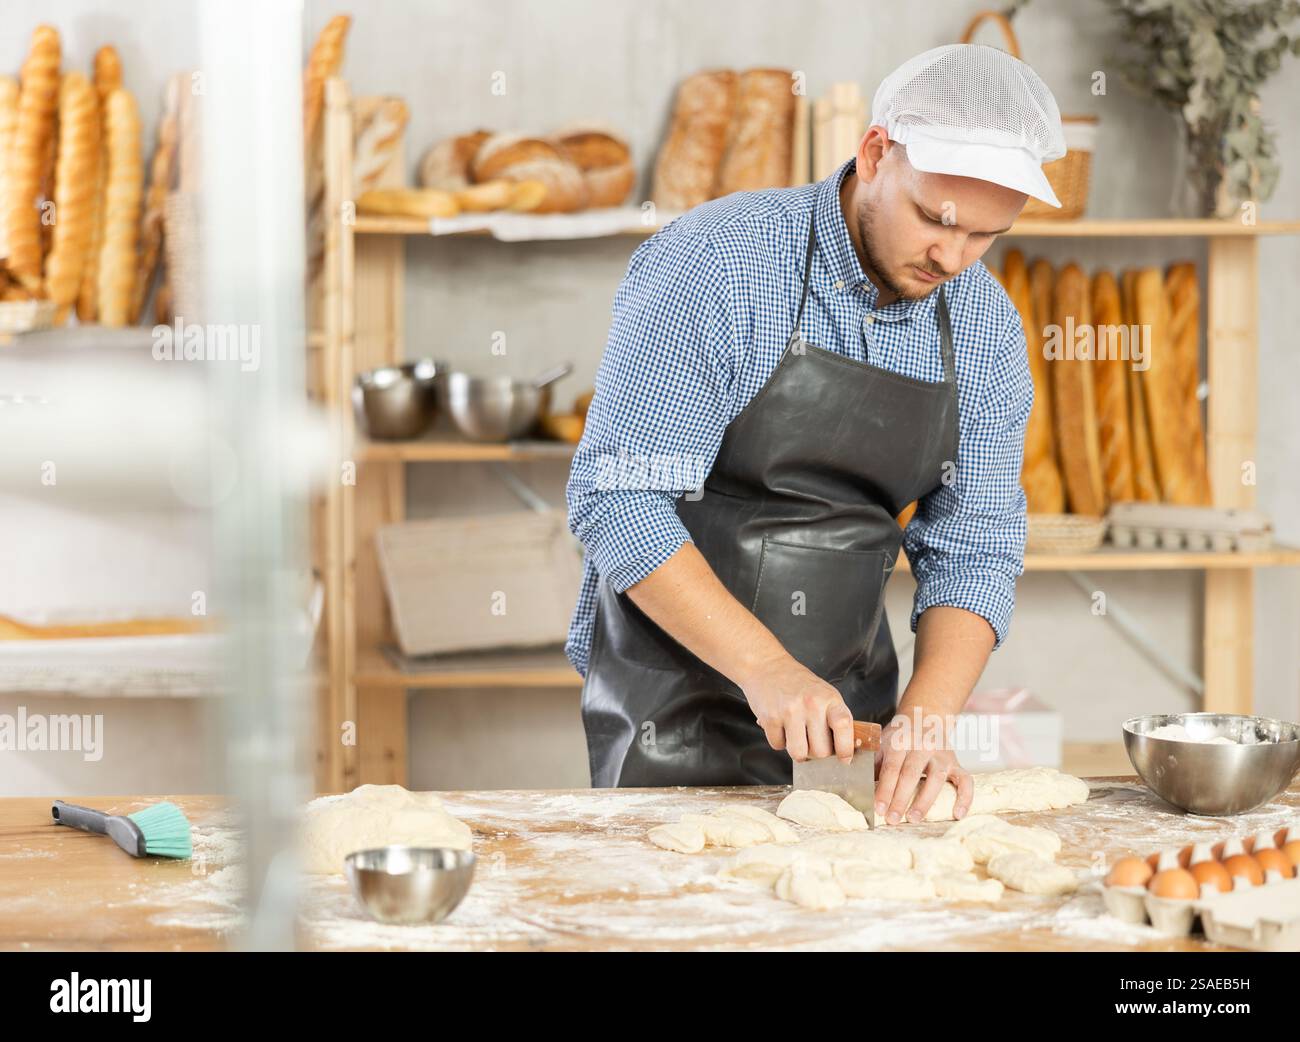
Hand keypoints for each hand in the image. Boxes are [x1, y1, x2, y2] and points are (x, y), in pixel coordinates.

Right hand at [739, 653, 856, 763]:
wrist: (767, 666)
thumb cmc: (798, 683)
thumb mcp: (824, 694)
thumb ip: (834, 718)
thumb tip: (844, 751)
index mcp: (829, 698)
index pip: (844, 726)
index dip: (846, 748)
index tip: (844, 759)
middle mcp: (811, 704)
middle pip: (821, 751)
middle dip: (816, 752)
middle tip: (811, 741)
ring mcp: (790, 711)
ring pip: (799, 754)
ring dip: (797, 751)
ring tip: (795, 736)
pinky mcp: (770, 718)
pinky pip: (777, 746)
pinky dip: (779, 741)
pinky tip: (780, 726)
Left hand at [874, 713, 972, 823]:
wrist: (925, 717)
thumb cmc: (898, 737)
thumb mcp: (882, 743)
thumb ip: (872, 763)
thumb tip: (856, 788)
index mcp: (900, 740)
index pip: (891, 767)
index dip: (884, 789)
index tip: (878, 809)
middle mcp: (923, 746)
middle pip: (911, 774)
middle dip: (900, 798)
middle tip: (892, 819)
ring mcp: (942, 755)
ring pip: (936, 778)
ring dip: (925, 801)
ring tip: (914, 818)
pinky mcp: (957, 763)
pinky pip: (966, 780)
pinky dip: (965, 798)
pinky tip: (957, 815)